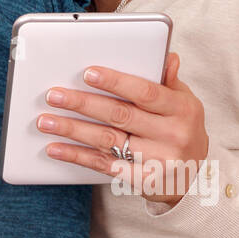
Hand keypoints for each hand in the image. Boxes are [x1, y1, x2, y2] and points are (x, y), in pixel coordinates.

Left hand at [37, 52, 207, 205]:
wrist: (192, 178)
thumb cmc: (182, 128)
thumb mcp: (185, 102)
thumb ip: (170, 80)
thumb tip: (168, 56)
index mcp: (182, 110)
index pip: (146, 92)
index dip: (116, 82)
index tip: (88, 74)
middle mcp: (172, 135)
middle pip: (120, 116)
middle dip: (83, 104)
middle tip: (54, 95)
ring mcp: (157, 160)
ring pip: (107, 140)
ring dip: (72, 130)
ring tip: (46, 120)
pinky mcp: (141, 180)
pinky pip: (103, 165)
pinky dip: (77, 156)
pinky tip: (56, 148)